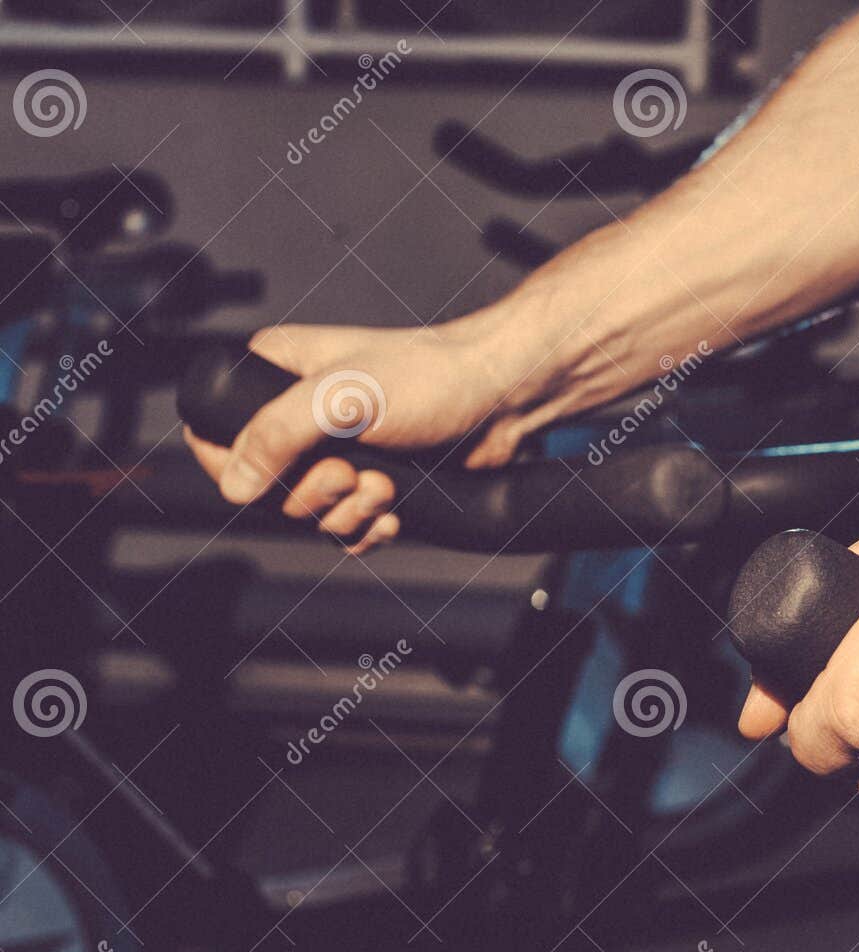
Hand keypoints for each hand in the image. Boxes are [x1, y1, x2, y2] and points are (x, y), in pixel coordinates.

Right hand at [184, 310, 555, 553]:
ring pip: (310, 514)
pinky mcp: (373, 484)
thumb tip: (235, 486)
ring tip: (386, 483)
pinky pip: (348, 528)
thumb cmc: (431, 377)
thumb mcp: (341, 394)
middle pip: (266, 488)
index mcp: (278, 374)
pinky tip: (397, 506)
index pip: (214, 434)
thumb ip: (277, 433)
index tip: (271, 475)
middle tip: (351, 471)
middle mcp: (302, 415)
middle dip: (313, 493)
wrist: (501, 400)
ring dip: (349, 511)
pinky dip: (371, 527)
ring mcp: (338, 452)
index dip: (237, 468)